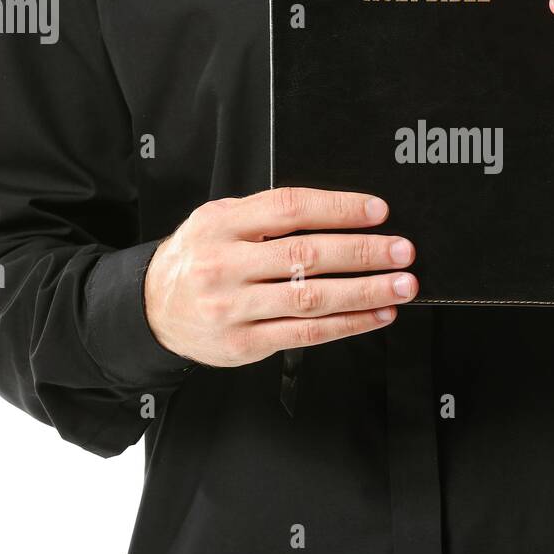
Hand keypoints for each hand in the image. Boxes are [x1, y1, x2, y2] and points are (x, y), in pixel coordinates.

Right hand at [143, 188, 416, 367]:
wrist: (151, 308)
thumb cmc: (199, 257)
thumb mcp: (220, 220)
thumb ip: (267, 216)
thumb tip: (342, 214)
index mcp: (222, 224)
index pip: (290, 209)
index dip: (338, 208)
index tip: (378, 211)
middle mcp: (225, 265)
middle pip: (306, 255)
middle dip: (364, 253)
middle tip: (403, 251)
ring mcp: (233, 308)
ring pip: (311, 298)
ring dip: (365, 292)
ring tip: (401, 286)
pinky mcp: (244, 344)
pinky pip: (305, 334)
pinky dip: (348, 324)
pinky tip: (376, 315)